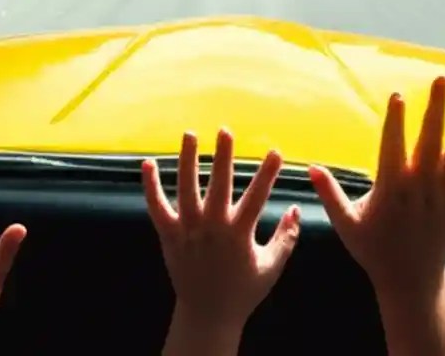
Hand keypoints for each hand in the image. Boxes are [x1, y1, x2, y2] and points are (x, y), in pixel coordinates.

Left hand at [143, 129, 300, 349]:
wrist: (208, 314)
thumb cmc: (244, 291)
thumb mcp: (272, 267)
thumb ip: (287, 237)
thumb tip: (297, 209)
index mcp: (239, 234)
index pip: (256, 197)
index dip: (267, 173)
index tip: (275, 151)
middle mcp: (212, 228)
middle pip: (218, 185)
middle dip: (222, 156)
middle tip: (225, 130)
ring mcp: (188, 230)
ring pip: (185, 189)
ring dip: (187, 160)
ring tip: (189, 134)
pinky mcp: (168, 235)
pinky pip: (157, 207)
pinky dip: (151, 186)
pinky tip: (148, 163)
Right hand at [309, 76, 444, 297]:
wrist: (411, 279)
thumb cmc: (374, 249)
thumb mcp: (346, 224)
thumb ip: (330, 194)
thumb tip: (312, 168)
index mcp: (392, 189)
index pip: (394, 146)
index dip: (396, 120)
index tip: (398, 96)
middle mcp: (421, 187)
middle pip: (431, 140)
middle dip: (437, 108)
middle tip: (441, 79)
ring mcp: (444, 194)